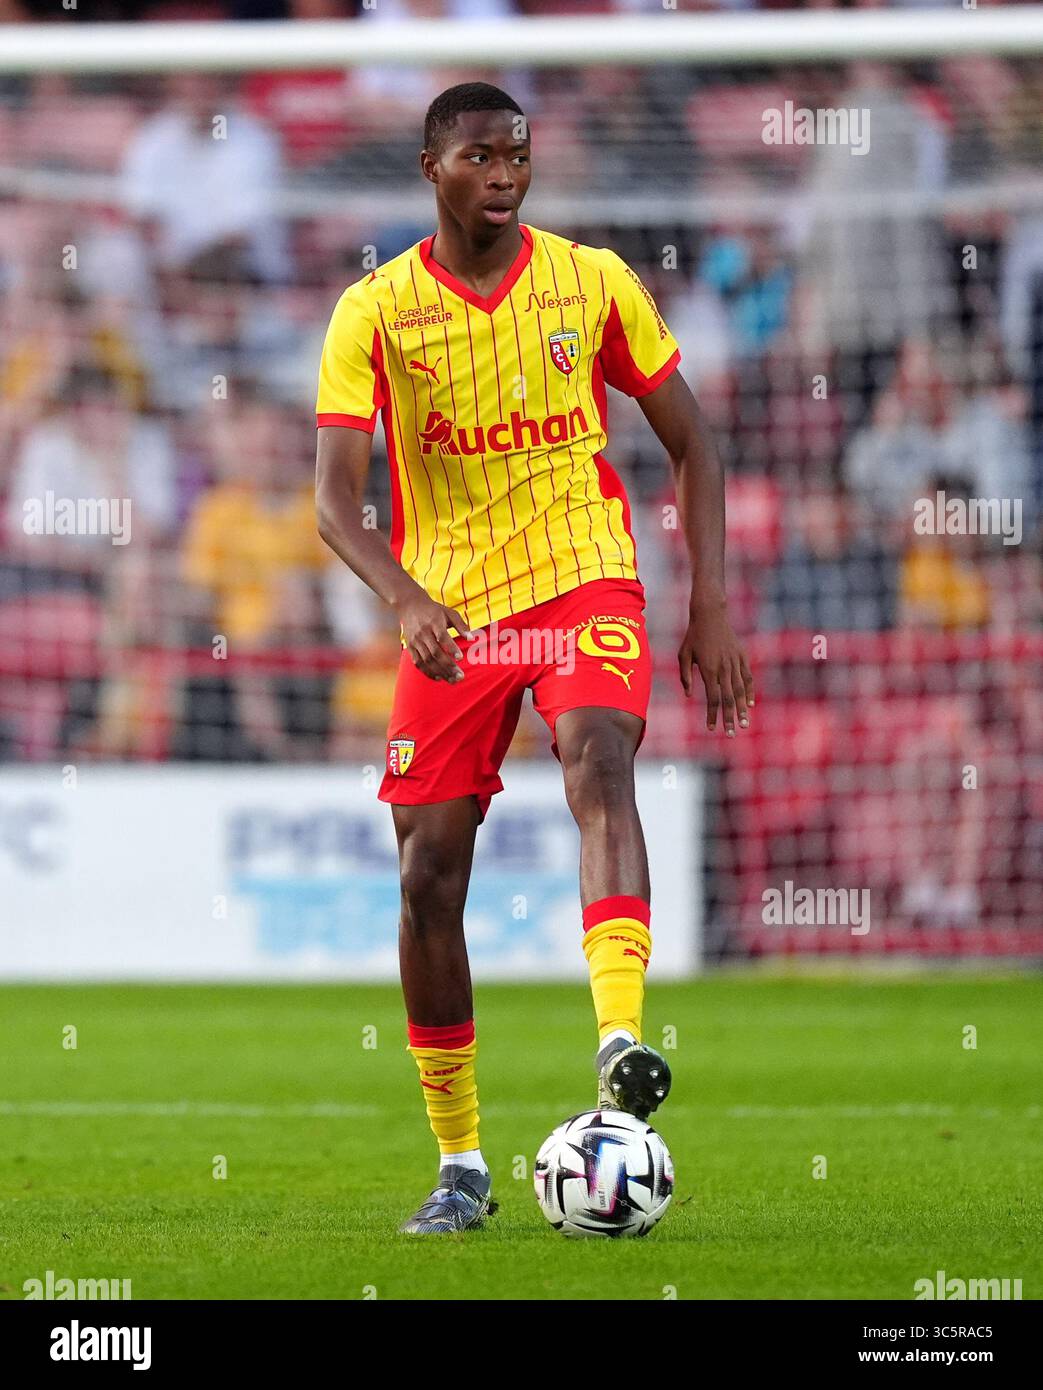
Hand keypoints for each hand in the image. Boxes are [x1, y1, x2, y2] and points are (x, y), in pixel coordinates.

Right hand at [394, 588, 472, 682]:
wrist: (410, 605)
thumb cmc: (434, 610)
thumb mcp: (449, 613)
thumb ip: (461, 625)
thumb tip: (472, 638)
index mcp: (434, 622)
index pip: (442, 637)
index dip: (451, 648)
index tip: (460, 658)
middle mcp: (423, 633)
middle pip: (435, 652)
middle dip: (448, 666)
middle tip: (460, 676)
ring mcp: (415, 641)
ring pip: (427, 660)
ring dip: (440, 672)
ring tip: (452, 680)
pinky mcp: (410, 647)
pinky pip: (418, 662)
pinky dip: (428, 671)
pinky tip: (439, 677)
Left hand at [678, 595, 754, 736]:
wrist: (709, 614)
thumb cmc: (693, 636)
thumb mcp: (683, 655)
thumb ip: (685, 676)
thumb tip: (689, 695)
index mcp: (708, 669)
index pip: (712, 698)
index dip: (712, 715)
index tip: (711, 728)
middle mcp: (723, 667)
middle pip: (728, 698)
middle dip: (730, 718)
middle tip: (732, 734)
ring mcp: (734, 661)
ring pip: (740, 690)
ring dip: (742, 709)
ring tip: (745, 723)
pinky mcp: (741, 656)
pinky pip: (747, 677)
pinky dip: (749, 691)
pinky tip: (750, 704)